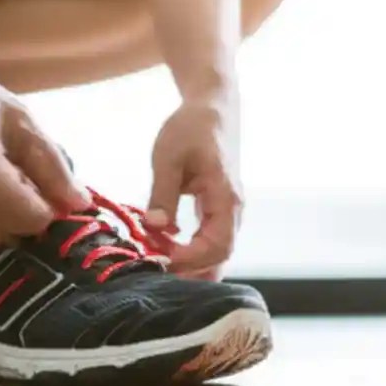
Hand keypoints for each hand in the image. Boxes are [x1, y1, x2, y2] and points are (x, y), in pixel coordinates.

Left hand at [146, 97, 243, 279]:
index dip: (189, 261)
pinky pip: (211, 240)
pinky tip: (168, 255)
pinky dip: (193, 253)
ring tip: (161, 272)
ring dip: (193, 266)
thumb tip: (153, 228)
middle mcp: (232, 210)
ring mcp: (227, 211)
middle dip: (192, 272)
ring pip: (218, 251)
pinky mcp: (218, 209)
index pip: (217, 246)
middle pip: (221, 256)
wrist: (212, 108)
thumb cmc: (191, 128)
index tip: (158, 260)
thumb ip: (162, 193)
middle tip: (157, 277)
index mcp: (225, 198)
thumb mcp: (169, 156)